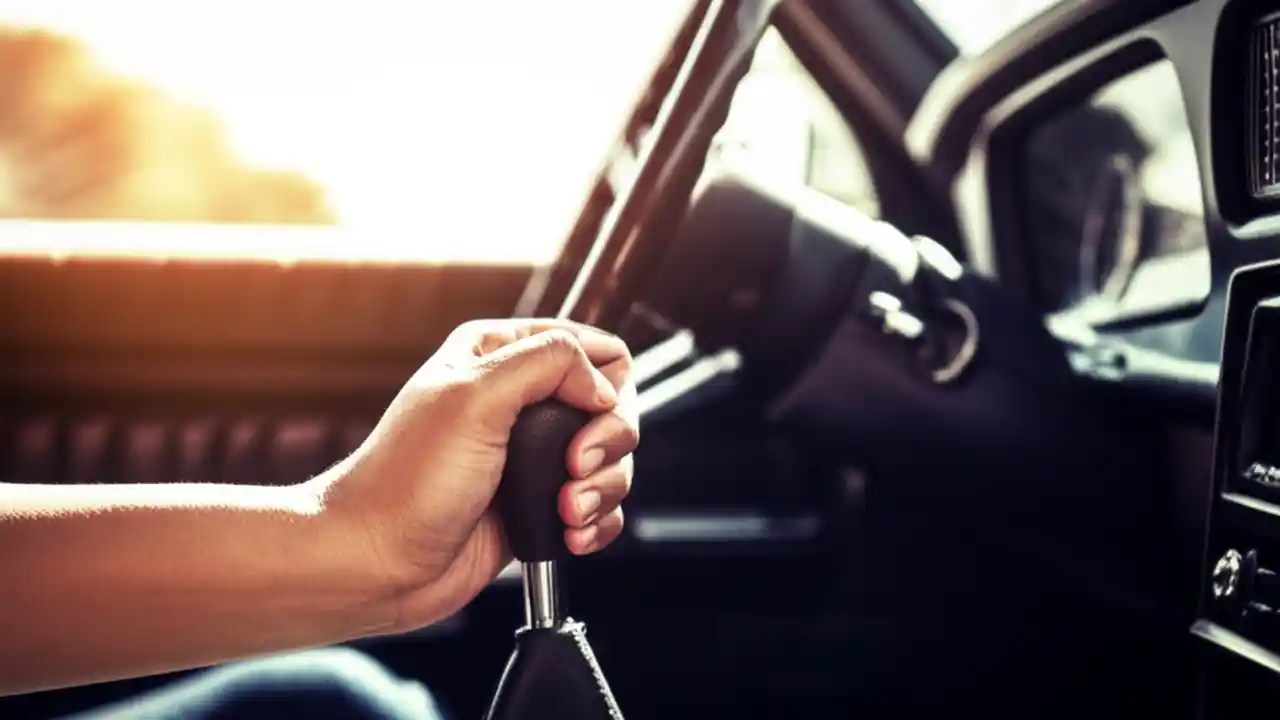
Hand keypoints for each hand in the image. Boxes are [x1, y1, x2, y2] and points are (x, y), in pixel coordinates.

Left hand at [314, 319, 637, 631]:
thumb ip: (549, 363)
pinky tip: (569, 534)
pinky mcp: (538, 505)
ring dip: (602, 489)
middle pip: (614, 406)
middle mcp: (519, 402)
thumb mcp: (476, 396)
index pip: (592, 346)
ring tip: (566, 511)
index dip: (606, 382)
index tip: (588, 415)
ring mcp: (531, 457)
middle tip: (574, 469)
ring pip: (611, 460)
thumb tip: (602, 384)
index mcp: (499, 356)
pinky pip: (599, 505)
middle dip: (607, 443)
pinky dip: (597, 522)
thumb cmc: (407, 482)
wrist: (377, 562)